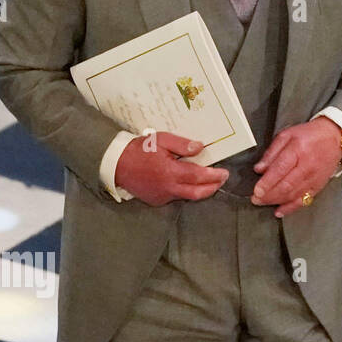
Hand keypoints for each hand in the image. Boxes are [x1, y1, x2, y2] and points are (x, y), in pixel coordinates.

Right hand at [114, 132, 228, 205]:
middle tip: (221, 180)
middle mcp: (168, 188)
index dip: (214, 176)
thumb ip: (182, 144)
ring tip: (207, 181)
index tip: (224, 173)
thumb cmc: (139, 150)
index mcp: (171, 172)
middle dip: (212, 187)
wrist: (117, 165)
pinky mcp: (156, 201)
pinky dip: (183, 191)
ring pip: (187, 196)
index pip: (199, 176)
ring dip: (199, 189)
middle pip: (197, 193)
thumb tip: (200, 148)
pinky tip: (183, 182)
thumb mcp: (161, 140)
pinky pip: (174, 197)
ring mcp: (162, 197)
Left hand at [251, 118, 341, 216]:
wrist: (334, 138)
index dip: (267, 183)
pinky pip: (303, 200)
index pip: (280, 170)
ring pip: (293, 194)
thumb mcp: (287, 135)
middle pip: (285, 185)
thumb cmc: (310, 136)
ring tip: (263, 203)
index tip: (256, 191)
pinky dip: (290, 208)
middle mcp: (307, 166)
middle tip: (255, 199)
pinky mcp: (318, 186)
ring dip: (276, 201)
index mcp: (298, 150)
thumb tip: (259, 168)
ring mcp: (313, 178)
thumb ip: (271, 153)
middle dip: (268, 195)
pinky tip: (280, 211)